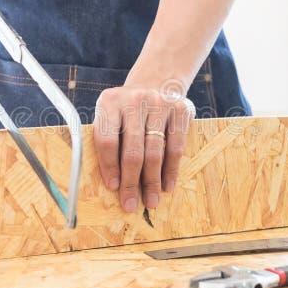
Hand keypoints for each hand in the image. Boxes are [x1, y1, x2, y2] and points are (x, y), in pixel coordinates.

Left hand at [93, 85, 194, 212]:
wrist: (157, 82)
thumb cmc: (127, 112)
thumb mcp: (111, 116)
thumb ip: (108, 141)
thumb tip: (112, 184)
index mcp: (109, 102)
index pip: (107, 140)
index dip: (109, 167)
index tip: (113, 187)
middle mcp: (134, 100)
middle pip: (132, 150)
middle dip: (131, 182)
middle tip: (131, 204)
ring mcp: (159, 103)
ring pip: (155, 151)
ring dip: (153, 181)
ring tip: (151, 201)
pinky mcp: (180, 109)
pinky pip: (176, 146)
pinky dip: (171, 170)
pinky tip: (167, 185)